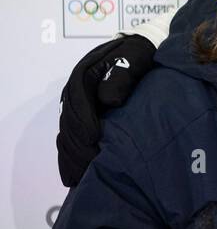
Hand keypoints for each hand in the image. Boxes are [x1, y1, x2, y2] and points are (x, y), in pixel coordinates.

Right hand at [57, 33, 156, 186]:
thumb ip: (121, 76)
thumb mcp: (133, 59)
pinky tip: (74, 174)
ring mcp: (76, 106)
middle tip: (90, 163)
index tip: (92, 138)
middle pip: (68, 121)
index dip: (83, 120)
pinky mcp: (82, 117)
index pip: (78, 100)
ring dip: (71, 155)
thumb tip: (107, 99)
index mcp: (84, 75)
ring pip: (66, 133)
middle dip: (76, 144)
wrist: (139, 53)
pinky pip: (70, 138)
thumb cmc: (137, 56)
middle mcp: (75, 92)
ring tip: (79, 175)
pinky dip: (70, 156)